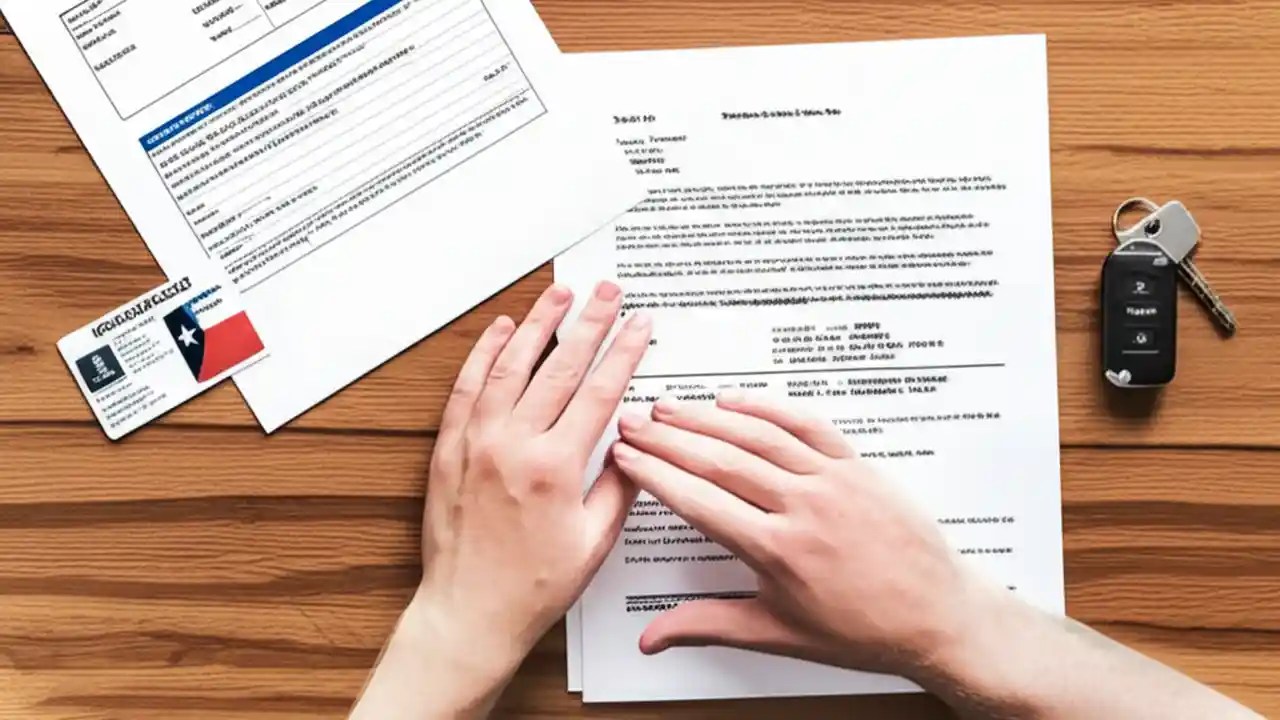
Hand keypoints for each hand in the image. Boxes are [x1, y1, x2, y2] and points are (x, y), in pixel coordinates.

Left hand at [413, 282, 651, 675]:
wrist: (469, 612)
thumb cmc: (533, 587)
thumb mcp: (595, 542)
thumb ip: (618, 485)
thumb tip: (631, 442)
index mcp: (555, 468)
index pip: (599, 392)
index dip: (623, 352)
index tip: (639, 324)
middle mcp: (514, 446)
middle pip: (559, 367)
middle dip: (588, 323)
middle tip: (607, 292)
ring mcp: (477, 443)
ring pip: (510, 366)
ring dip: (538, 325)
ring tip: (559, 294)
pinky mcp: (450, 450)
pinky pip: (467, 389)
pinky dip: (484, 355)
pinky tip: (502, 331)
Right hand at [612, 392, 1001, 679]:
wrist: (937, 617)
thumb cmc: (865, 630)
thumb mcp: (778, 634)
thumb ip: (709, 625)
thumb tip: (655, 636)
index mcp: (778, 551)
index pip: (699, 501)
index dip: (655, 474)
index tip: (628, 456)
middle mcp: (803, 507)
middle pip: (720, 460)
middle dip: (669, 438)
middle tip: (635, 422)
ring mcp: (832, 481)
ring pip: (758, 437)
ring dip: (708, 417)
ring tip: (671, 407)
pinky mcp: (857, 466)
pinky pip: (806, 425)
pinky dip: (768, 409)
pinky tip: (736, 400)